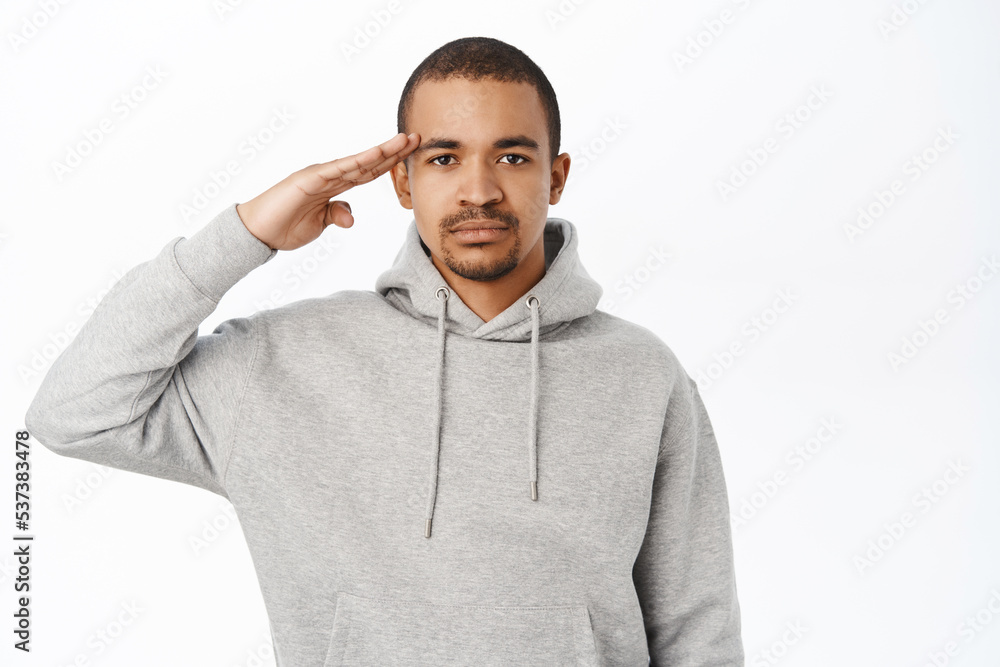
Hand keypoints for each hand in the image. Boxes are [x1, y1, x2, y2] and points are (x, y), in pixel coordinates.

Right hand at [235, 132, 419, 250]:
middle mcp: (330, 175)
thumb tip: (351, 218)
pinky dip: (357, 161)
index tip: (411, 153)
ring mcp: (319, 175)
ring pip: (358, 161)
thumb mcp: (320, 224)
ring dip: (383, 151)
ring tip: (404, 140)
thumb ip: (337, 215)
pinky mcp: (308, 179)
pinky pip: (337, 169)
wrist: (258, 232)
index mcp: (335, 185)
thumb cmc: (286, 226)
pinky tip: (375, 154)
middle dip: (394, 151)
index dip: (390, 162)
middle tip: (418, 137)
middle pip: (369, 162)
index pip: (369, 172)